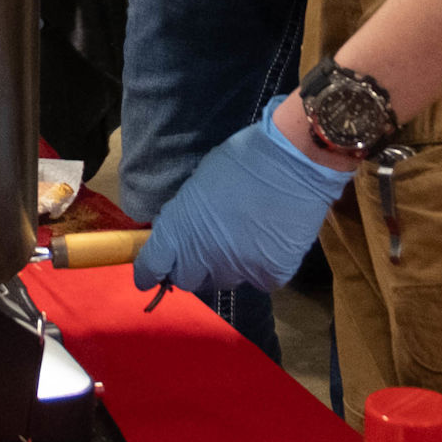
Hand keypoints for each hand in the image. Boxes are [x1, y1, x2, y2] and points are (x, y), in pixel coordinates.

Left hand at [131, 106, 356, 306]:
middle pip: (188, 280)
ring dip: (226, 266)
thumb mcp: (197, 186)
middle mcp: (202, 256)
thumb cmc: (241, 161)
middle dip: (192, 268)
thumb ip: (184, 218)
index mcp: (178, 229)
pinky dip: (261, 267)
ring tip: (242, 240)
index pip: (151, 266)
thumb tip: (181, 234)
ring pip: (224, 281)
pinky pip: (259, 280)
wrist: (292, 162)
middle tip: (206, 250)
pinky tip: (269, 243)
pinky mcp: (269, 276)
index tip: (150, 277)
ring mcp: (237, 269)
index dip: (149, 272)